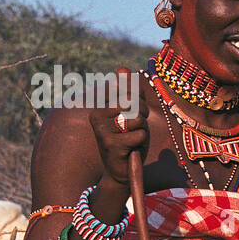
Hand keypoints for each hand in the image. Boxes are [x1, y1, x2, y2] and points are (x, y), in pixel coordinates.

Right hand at [88, 70, 148, 187]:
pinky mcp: (110, 144)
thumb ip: (130, 92)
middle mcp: (95, 116)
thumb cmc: (128, 140)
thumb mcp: (132, 114)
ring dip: (141, 130)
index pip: (127, 92)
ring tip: (133, 139)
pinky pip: (139, 134)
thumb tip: (123, 68)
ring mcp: (101, 130)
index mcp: (99, 107)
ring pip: (136, 118)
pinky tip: (131, 150)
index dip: (139, 103)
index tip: (134, 116)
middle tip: (137, 128)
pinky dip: (141, 143)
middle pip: (132, 103)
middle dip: (142, 115)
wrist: (121, 171)